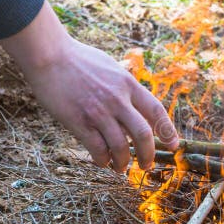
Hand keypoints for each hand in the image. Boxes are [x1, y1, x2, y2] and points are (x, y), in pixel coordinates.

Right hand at [0, 1, 178, 171]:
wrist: (49, 55)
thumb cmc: (79, 60)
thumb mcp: (111, 67)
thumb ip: (124, 86)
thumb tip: (136, 102)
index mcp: (128, 84)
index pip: (156, 111)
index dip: (168, 130)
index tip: (174, 145)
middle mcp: (118, 99)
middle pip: (143, 135)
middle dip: (148, 155)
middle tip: (146, 166)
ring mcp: (98, 111)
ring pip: (120, 147)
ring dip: (122, 162)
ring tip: (120, 168)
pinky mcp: (79, 121)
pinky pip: (97, 149)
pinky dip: (102, 160)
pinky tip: (102, 162)